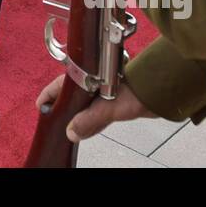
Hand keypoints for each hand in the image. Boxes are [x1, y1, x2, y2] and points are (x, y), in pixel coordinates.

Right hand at [34, 76, 155, 141]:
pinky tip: (85, 130)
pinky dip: (91, 121)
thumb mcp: (110, 107)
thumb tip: (71, 132)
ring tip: (69, 129)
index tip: (41, 105)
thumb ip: (90, 120)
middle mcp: (95, 80)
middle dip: (63, 108)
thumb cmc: (140, 88)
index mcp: (89, 74)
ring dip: (78, 116)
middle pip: (72, 95)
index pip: (62, 84)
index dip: (50, 95)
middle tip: (53, 120)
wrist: (164, 91)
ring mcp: (105, 89)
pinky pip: (97, 112)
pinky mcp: (115, 99)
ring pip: (84, 105)